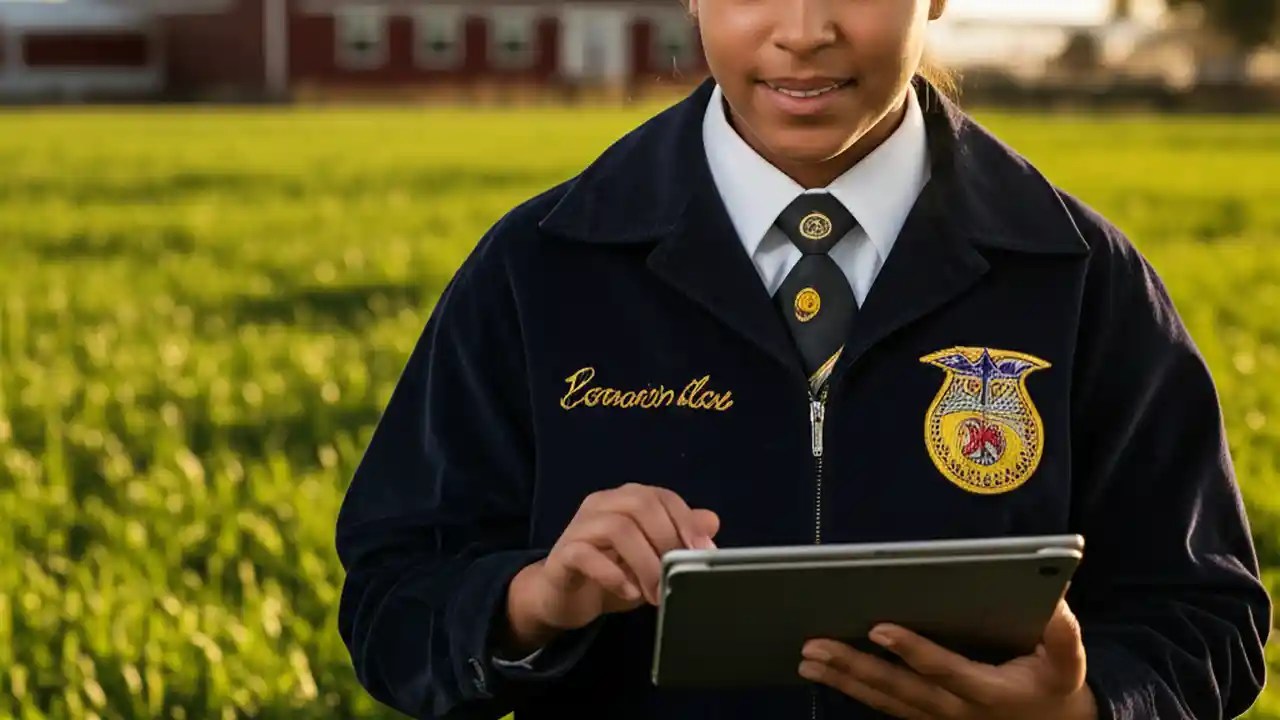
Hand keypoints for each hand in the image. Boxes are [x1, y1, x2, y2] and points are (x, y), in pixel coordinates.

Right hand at [504, 484, 718, 652]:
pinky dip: (613, 574)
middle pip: (640, 504)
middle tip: (677, 576)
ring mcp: (579, 527)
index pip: (662, 496)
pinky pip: (586, 555)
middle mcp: (602, 505)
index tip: (703, 552)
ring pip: (617, 528)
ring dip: (644, 562)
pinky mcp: (562, 554)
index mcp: (626, 499)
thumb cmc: (612, 573)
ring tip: (655, 592)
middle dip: (666, 540)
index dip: (686, 521)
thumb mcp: (652, 557)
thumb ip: (678, 537)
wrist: (563, 597)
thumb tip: (712, 521)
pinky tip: (629, 593)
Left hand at [798, 599, 1097, 719]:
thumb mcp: (1069, 661)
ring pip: (884, 702)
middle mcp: (956, 713)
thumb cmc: (1055, 684)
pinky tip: (826, 675)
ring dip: (843, 680)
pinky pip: (886, 708)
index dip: (913, 651)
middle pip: (898, 690)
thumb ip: (1064, 633)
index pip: (944, 672)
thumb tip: (1054, 596)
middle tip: (815, 647)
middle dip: (854, 667)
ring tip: (807, 660)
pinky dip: (854, 691)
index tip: (879, 629)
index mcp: (989, 693)